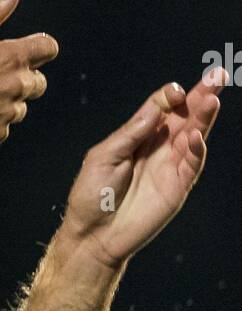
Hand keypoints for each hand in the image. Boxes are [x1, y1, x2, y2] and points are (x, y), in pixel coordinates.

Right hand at [0, 0, 58, 148]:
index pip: (48, 48)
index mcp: (11, 57)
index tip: (25, 52)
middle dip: (20, 78)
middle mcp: (16, 86)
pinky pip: (3, 127)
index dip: (39, 48)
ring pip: (20, 107)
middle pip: (38, 82)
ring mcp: (7, 113)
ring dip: (5, 102)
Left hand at [60, 69, 228, 268]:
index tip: (175, 90)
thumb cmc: (92, 195)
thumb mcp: (104, 156)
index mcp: (138, 136)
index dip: (170, 96)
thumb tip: (158, 106)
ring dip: (204, 117)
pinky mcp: (177, 188)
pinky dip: (197, 150)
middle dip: (202, 95)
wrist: (93, 235)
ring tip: (213, 98)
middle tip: (218, 75)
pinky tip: (198, 135)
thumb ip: (131, 132)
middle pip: (185, 116)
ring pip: (194, 135)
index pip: (161, 108)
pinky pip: (192, 165)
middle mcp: (159, 147)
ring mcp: (170, 167)